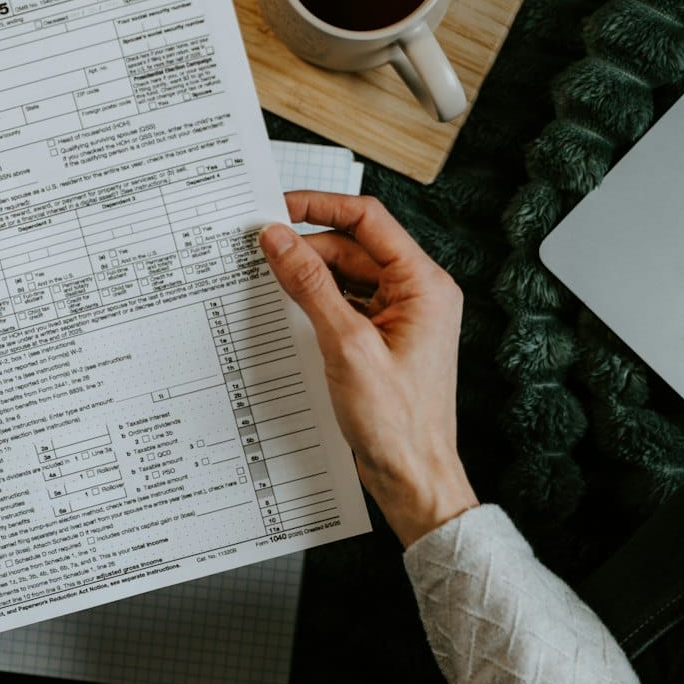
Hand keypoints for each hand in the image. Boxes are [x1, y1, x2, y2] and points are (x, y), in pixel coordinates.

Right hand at [260, 192, 476, 546]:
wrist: (413, 477)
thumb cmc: (397, 422)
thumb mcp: (345, 344)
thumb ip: (309, 285)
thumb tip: (279, 240)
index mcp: (424, 285)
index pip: (368, 220)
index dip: (321, 206)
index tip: (279, 207)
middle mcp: (417, 295)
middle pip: (353, 248)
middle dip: (307, 248)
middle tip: (259, 251)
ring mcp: (401, 319)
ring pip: (346, 277)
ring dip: (309, 277)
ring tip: (267, 281)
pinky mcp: (383, 342)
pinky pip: (346, 306)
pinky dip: (316, 304)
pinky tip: (287, 312)